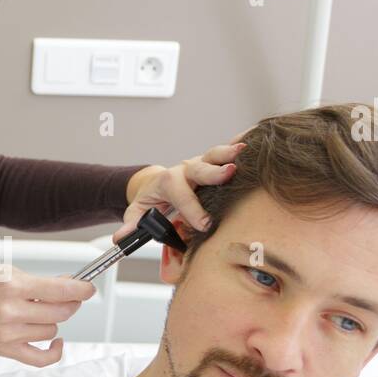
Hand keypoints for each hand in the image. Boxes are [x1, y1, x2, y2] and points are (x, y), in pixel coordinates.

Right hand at [0, 267, 95, 366]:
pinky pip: (40, 358)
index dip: (81, 289)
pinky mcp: (5, 350)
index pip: (60, 290)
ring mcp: (8, 333)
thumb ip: (34, 280)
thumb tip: (65, 285)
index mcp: (10, 285)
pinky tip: (56, 341)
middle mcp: (10, 311)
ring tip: (38, 311)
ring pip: (52, 330)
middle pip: (61, 311)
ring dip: (52, 320)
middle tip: (67, 296)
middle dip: (70, 302)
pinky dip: (54, 352)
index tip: (89, 288)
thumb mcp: (1, 271)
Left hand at [113, 129, 249, 241]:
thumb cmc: (150, 201)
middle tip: (229, 174)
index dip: (191, 208)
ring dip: (230, 152)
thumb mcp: (136, 214)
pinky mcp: (212, 162)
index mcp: (167, 182)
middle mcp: (185, 170)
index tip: (204, 224)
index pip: (179, 194)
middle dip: (214, 172)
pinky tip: (256, 138)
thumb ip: (131, 225)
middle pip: (199, 168)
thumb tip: (120, 238)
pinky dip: (241, 142)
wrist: (154, 183)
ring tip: (246, 150)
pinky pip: (227, 149)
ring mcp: (200, 163)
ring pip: (214, 155)